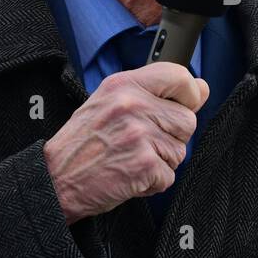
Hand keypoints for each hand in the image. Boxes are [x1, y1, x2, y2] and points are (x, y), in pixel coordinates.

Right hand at [44, 62, 209, 224]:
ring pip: (180, 150)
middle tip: (141, 143)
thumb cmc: (82, 142)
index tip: (182, 105)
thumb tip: (202, 88)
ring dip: (161, 161)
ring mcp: (140, 135)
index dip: (189, 93)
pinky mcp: (144, 164)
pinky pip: (169, 175)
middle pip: (187, 119)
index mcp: (124, 84)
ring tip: (131, 159)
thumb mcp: (109, 102)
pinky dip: (152, 182)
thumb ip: (154, 93)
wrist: (55, 178)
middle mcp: (133, 105)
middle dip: (171, 137)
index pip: (179, 75)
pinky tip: (129, 176)